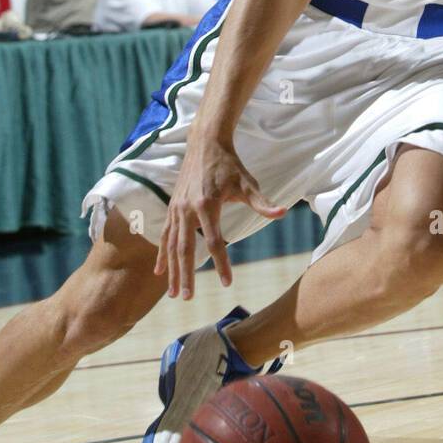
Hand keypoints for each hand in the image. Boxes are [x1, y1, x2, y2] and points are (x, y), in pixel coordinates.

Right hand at [155, 138, 285, 298]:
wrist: (205, 144)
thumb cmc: (229, 165)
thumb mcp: (248, 183)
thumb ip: (262, 203)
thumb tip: (282, 213)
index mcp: (207, 204)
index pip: (215, 241)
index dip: (222, 263)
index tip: (227, 283)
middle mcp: (188, 208)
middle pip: (186, 248)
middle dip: (186, 275)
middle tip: (187, 298)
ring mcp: (177, 208)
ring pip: (172, 245)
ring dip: (172, 270)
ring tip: (173, 293)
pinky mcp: (172, 207)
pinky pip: (165, 235)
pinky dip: (162, 254)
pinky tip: (160, 272)